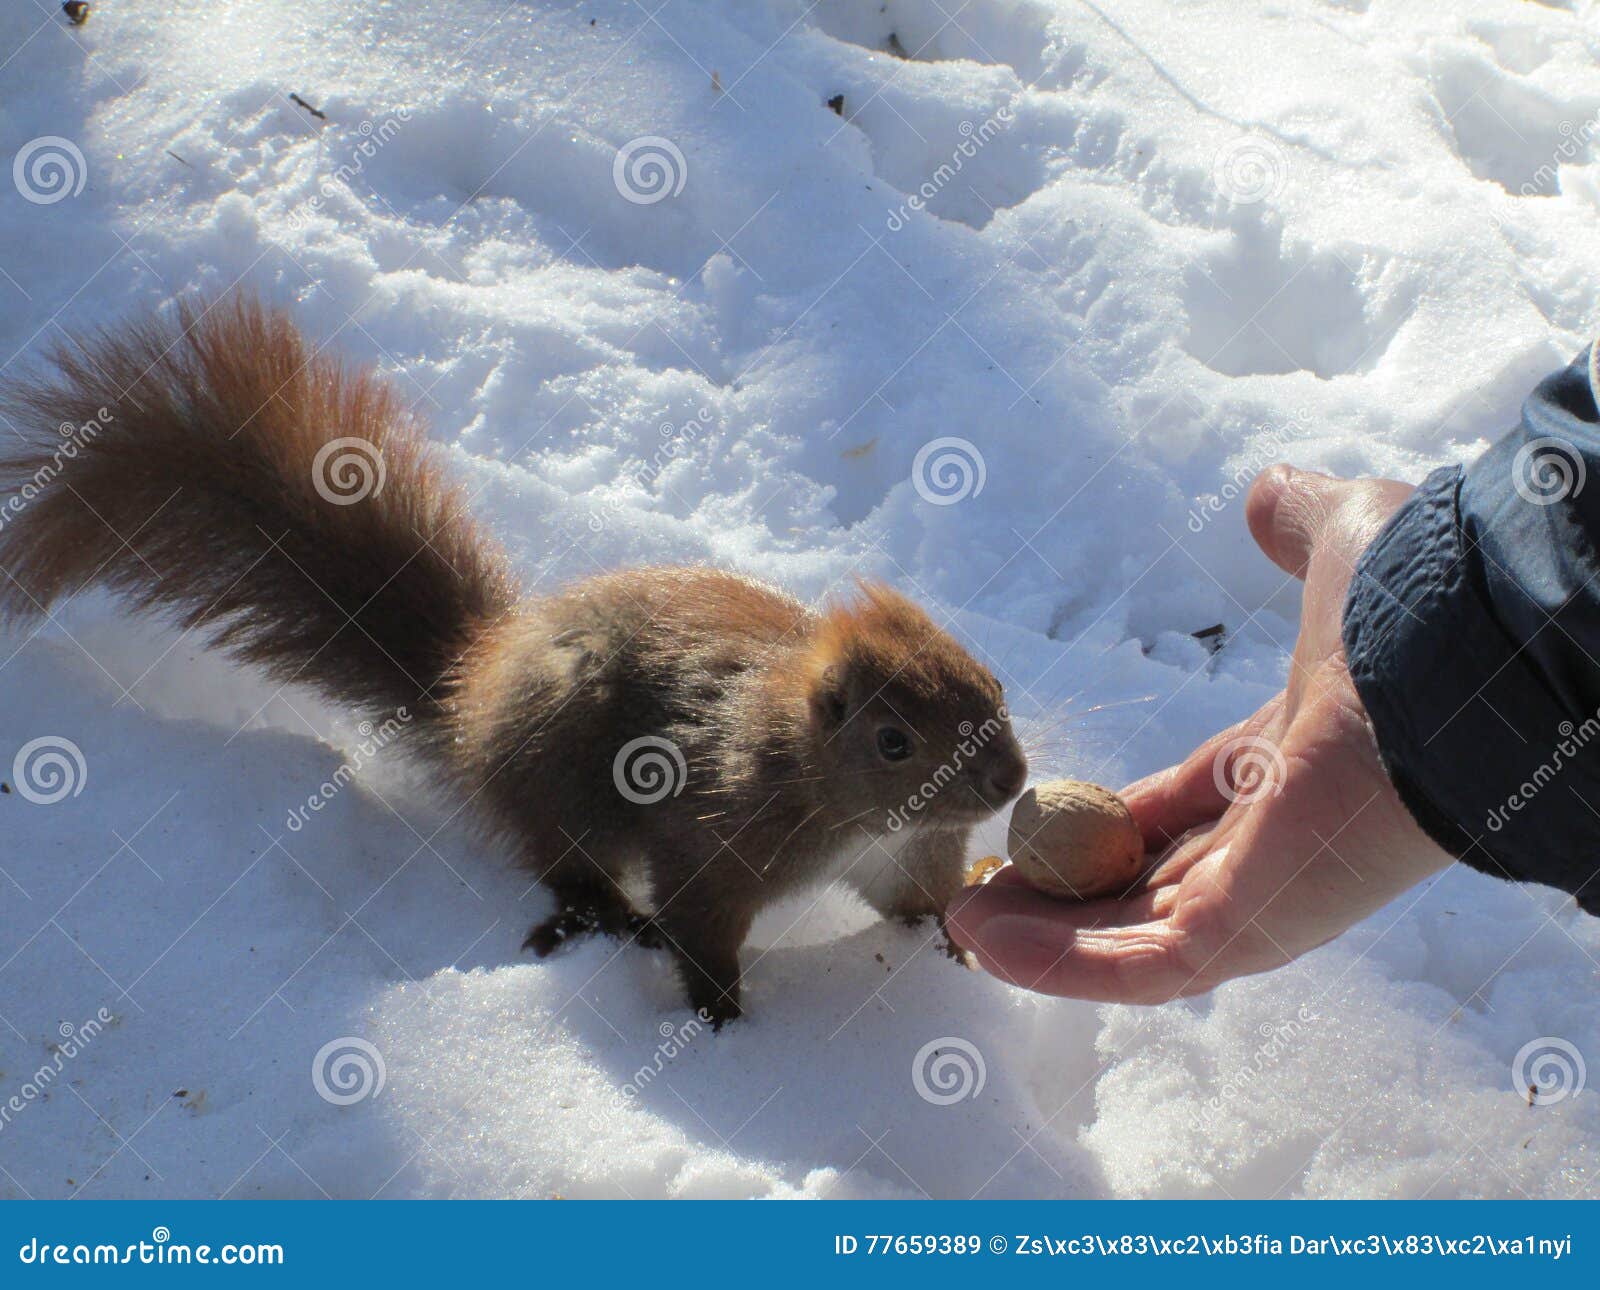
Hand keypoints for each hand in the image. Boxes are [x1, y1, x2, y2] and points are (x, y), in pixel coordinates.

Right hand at [947, 466, 1449, 1001]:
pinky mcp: (1252, 932)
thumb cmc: (1404, 604)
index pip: (1181, 812)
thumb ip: (1294, 524)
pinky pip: (1142, 967)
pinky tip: (986, 943)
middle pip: (1150, 888)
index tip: (1038, 825)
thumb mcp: (1336, 543)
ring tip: (962, 927)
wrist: (1450, 660)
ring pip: (1135, 938)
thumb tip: (1267, 494)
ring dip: (1045, 940)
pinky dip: (1063, 964)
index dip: (1106, 823)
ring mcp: (1265, 897)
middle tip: (980, 893)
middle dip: (1062, 895)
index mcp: (1288, 767)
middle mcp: (1277, 844)